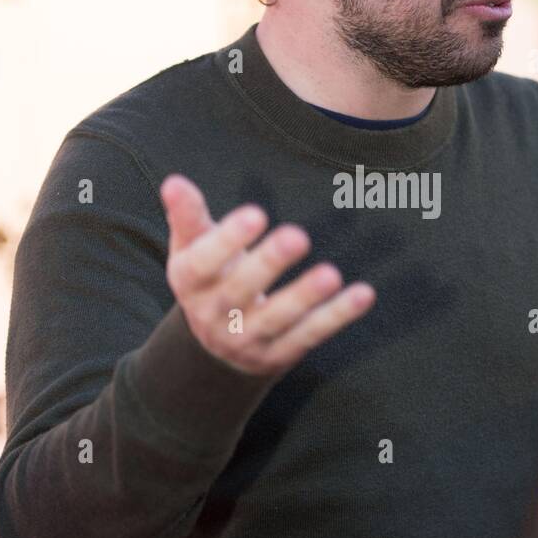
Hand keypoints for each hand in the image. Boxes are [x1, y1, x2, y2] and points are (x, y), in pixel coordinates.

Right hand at [160, 174, 375, 375]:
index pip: (204, 263)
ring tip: (331, 274)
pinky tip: (363, 294)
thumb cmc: (209, 278)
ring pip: (277, 319)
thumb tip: (174, 182)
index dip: (228, 240)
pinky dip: (337, 316)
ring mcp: (245, 340)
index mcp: (189, 282)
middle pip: (239, 291)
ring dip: (305, 297)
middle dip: (269, 264)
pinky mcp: (277, 355)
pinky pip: (309, 335)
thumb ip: (188, 216)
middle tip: (298, 236)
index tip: (256, 213)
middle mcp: (213, 315)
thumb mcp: (191, 249)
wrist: (215, 346)